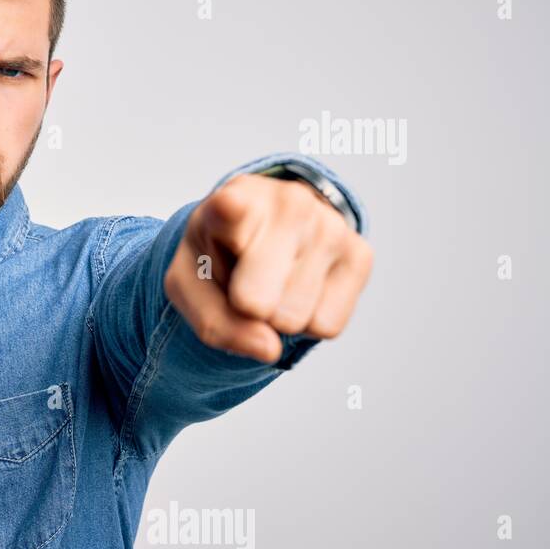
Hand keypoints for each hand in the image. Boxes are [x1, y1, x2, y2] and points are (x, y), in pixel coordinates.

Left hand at [163, 173, 373, 362]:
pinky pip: (327, 326)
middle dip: (246, 310)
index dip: (231, 217)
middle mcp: (288, 203)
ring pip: (296, 318)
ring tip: (272, 279)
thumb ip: (212, 322)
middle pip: (257, 303)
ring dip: (278, 317)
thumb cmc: (218, 256)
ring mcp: (330, 225)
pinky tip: (300, 286)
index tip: (229, 208)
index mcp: (232, 200)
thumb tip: (270, 348)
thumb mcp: (189, 286)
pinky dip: (308, 323)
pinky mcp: (360, 253)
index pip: (231, 210)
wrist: (260, 233)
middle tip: (244, 281)